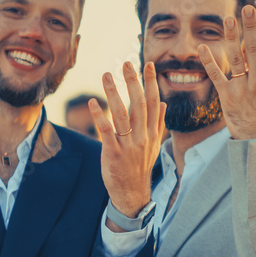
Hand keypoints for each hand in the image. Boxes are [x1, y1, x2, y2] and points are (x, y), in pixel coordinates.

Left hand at [90, 61, 166, 220]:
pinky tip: (92, 103)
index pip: (153, 102)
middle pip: (139, 104)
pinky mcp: (113, 154)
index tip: (148, 64)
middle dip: (133, 82)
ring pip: (121, 114)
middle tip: (126, 63)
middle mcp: (142, 136)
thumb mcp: (154, 146)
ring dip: (113, 93)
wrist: (133, 193)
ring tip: (106, 75)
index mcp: (152, 132)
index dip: (151, 82)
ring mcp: (128, 145)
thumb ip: (158, 124)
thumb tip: (163, 104)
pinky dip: (99, 117)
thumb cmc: (141, 166)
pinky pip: (107, 132)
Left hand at [198, 6, 255, 139]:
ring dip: (230, 37)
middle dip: (251, 28)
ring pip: (234, 59)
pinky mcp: (225, 97)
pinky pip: (215, 76)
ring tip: (228, 18)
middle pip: (253, 50)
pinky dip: (208, 62)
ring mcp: (240, 90)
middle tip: (248, 8)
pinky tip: (202, 46)